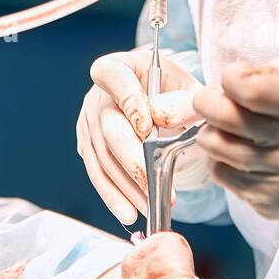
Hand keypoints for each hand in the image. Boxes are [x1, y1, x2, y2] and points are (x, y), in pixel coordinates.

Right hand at [76, 48, 199, 224]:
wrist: (164, 104)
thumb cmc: (177, 95)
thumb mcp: (189, 91)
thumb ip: (184, 102)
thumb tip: (164, 118)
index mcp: (121, 66)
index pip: (113, 75)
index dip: (127, 99)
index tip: (146, 127)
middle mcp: (98, 93)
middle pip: (106, 125)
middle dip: (130, 158)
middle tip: (152, 181)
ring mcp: (89, 121)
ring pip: (102, 156)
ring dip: (126, 185)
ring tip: (150, 205)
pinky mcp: (89, 146)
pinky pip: (97, 173)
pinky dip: (113, 196)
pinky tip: (129, 212)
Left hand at [193, 54, 278, 226]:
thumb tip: (241, 77)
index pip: (251, 90)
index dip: (231, 77)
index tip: (235, 77)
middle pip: (225, 117)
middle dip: (207, 102)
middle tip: (214, 100)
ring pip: (216, 147)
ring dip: (213, 132)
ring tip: (229, 128)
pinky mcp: (274, 204)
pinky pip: (223, 175)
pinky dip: (222, 161)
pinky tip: (242, 155)